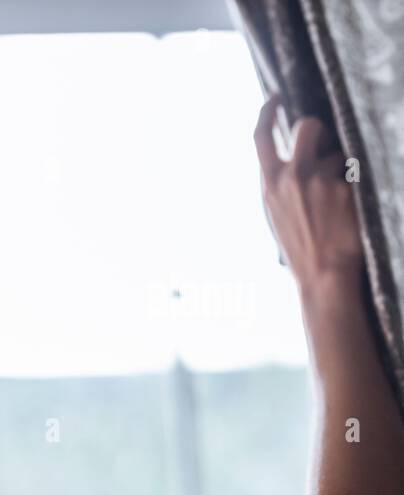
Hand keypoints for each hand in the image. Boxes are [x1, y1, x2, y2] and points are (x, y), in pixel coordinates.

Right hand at [254, 96, 363, 296]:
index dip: (268, 111)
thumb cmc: (301, 246)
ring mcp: (318, 180)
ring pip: (337, 149)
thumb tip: (289, 156)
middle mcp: (290, 176)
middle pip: (307, 126)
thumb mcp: (275, 213)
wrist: (323, 274)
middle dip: (318, 130)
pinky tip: (351, 208)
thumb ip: (279, 182)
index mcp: (268, 184)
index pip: (261, 137)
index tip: (275, 97)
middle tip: (324, 145)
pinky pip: (355, 171)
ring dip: (341, 162)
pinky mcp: (344, 187)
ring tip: (340, 195)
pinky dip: (356, 184)